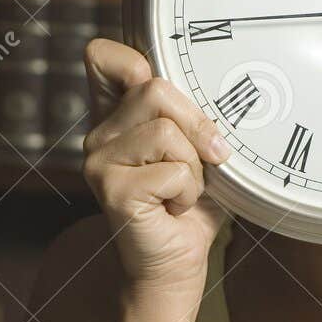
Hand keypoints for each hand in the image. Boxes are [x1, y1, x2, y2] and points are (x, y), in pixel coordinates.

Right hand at [82, 38, 230, 300]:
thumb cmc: (190, 205)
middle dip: (196, 124)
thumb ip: (194, 113)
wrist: (176, 264)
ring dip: (194, 166)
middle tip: (206, 160)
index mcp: (116, 115)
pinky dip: (189, 192)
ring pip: (167, 131)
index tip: (170, 95)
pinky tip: (175, 208)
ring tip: (183, 191)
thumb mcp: (197, 149)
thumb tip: (223, 86)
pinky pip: (173, 170)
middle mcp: (99, 133)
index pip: (104, 57)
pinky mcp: (112, 189)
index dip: (137, 61)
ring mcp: (99, 160)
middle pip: (155, 88)